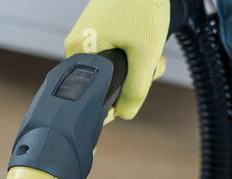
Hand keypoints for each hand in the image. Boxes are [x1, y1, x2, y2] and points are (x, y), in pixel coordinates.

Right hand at [64, 0, 170, 120]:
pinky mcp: (101, 32)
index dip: (117, 102)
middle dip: (135, 79)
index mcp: (78, 53)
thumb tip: (125, 114)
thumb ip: (136, 90)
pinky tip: (148, 40)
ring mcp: (89, 39)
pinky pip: (117, 54)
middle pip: (107, 83)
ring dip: (140, 66)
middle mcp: (78, 47)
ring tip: (153, 47)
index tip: (134, 96)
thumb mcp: (145, 53)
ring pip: (116, 70)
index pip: (93, 96)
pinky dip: (137, 53)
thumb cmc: (142, 3)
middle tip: (151, 62)